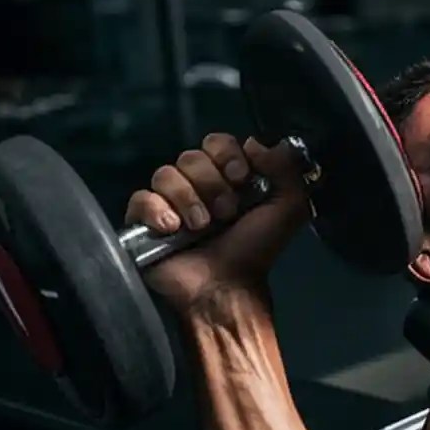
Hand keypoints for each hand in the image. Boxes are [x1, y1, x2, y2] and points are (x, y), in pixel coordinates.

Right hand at [123, 133, 309, 309]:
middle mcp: (198, 186)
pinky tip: (173, 230)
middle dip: (212, 183)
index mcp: (228, 179)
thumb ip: (285, 169)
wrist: (225, 287)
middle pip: (191, 156)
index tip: (240, 177)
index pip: (218, 143)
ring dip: (189, 199)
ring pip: (166, 173)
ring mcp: (168, 203)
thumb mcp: (288, 209)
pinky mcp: (144, 221)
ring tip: (201, 227)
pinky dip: (157, 211)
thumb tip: (256, 142)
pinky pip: (141, 197)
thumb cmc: (255, 250)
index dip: (227, 154)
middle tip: (225, 212)